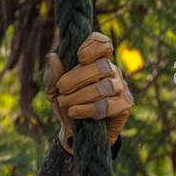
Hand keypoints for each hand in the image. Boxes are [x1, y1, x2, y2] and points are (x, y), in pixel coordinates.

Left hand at [43, 32, 133, 154]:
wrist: (77, 132)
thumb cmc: (68, 103)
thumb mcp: (54, 89)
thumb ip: (52, 74)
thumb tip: (54, 58)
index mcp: (97, 60)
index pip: (103, 44)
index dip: (93, 46)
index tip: (79, 57)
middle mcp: (112, 70)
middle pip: (101, 66)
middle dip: (77, 77)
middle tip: (61, 88)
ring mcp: (120, 87)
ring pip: (104, 87)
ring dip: (80, 95)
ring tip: (64, 102)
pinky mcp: (124, 106)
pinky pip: (107, 106)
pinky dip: (88, 109)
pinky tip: (74, 112)